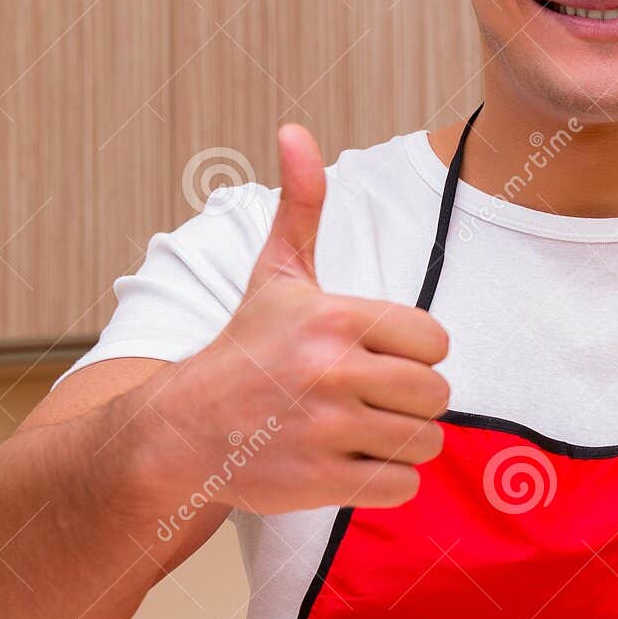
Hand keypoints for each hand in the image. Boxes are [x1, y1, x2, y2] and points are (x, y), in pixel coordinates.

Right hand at [162, 124, 449, 512]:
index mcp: (336, 318)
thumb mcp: (276, 275)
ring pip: (423, 441)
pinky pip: (401, 486)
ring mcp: (327, 429)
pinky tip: (349, 462)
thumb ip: (302, 206)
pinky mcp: (320, 482)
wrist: (181, 431)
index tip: (380, 356)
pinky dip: (385, 481)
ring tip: (359, 429)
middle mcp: (333, 371)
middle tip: (371, 397)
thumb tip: (295, 131)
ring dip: (400, 441)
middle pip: (436, 395)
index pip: (436, 341)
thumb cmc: (245, 350)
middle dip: (410, 400)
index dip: (415, 353)